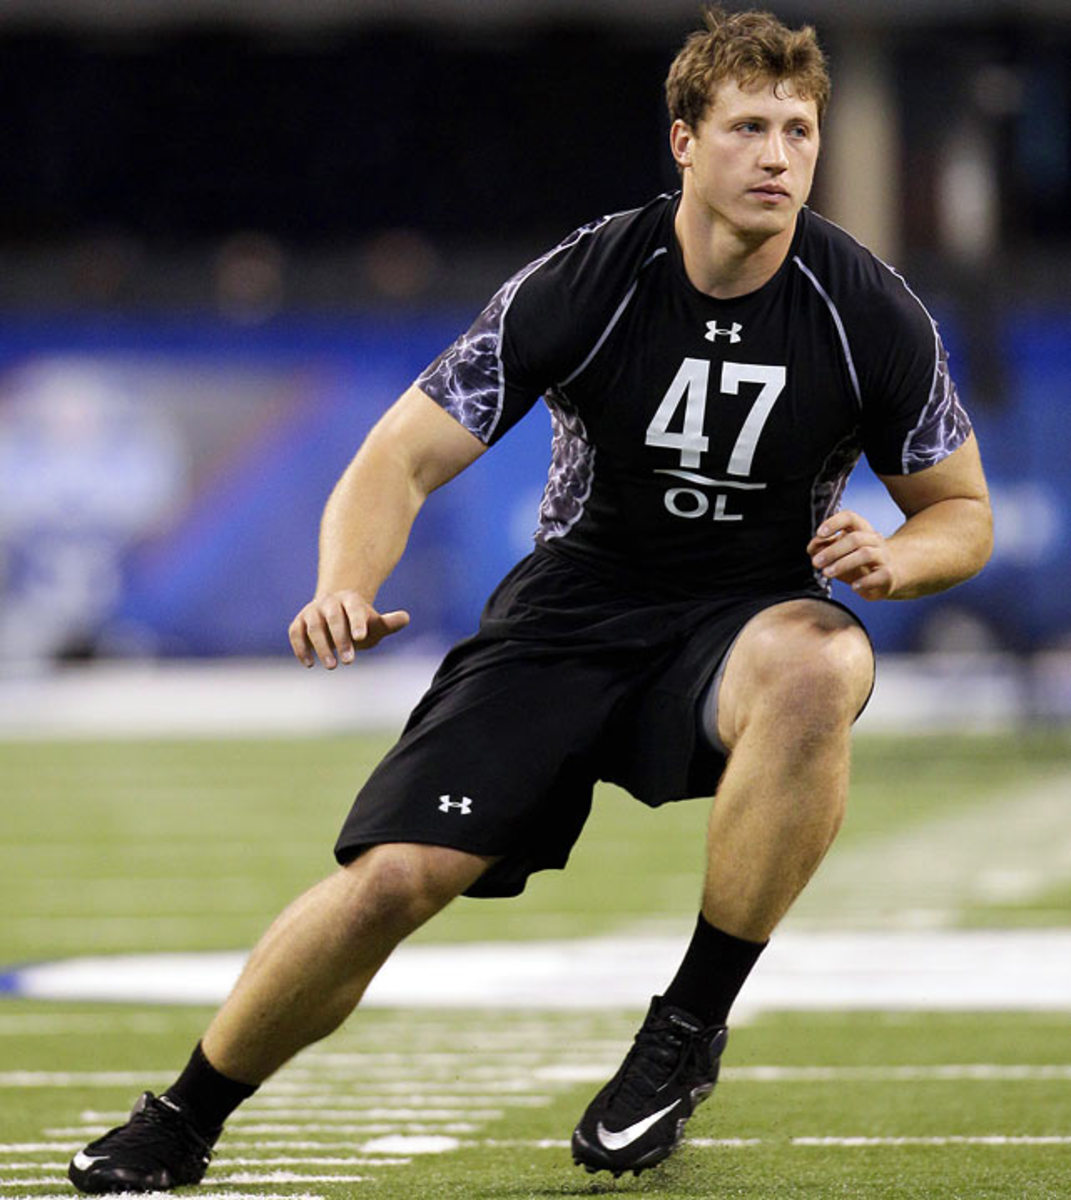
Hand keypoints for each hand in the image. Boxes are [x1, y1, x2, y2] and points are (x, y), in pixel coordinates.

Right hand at [288, 590, 409, 667]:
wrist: (336, 614)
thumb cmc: (359, 624)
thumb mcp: (376, 623)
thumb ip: (390, 623)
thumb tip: (405, 618)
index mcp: (351, 599)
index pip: (354, 609)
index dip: (357, 622)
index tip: (361, 638)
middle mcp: (329, 602)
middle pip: (333, 618)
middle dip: (341, 640)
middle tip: (350, 661)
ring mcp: (312, 612)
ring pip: (314, 627)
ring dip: (322, 647)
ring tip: (332, 666)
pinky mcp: (299, 623)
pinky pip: (296, 634)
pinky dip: (300, 648)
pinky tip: (309, 664)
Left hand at [807, 511, 897, 600]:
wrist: (888, 576)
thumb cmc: (856, 562)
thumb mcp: (837, 553)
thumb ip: (822, 548)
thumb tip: (812, 548)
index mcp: (861, 530)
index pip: (850, 518)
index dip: (834, 523)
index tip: (820, 533)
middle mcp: (874, 540)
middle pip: (855, 538)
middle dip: (832, 551)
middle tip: (816, 562)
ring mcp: (883, 556)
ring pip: (866, 554)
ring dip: (843, 564)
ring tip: (827, 573)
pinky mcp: (888, 575)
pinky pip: (879, 575)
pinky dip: (865, 581)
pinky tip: (853, 586)